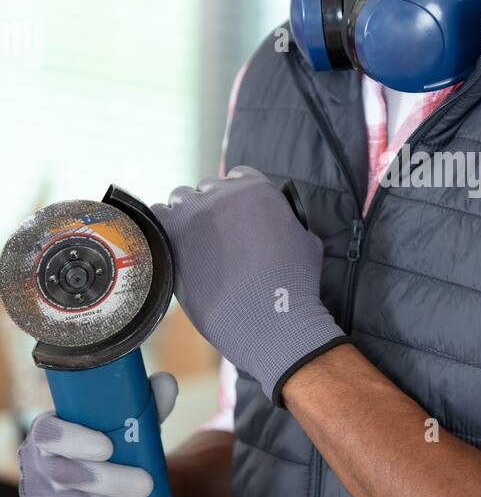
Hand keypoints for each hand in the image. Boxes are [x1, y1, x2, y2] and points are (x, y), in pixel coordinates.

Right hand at [18, 372, 176, 496]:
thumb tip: (166, 383)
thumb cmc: (117, 443)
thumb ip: (148, 403)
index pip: (48, 433)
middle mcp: (34, 466)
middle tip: (148, 484)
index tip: (108, 445)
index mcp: (48, 431)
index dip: (73, 440)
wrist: (106, 484)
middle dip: (110, 482)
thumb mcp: (130, 421)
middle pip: (66, 477)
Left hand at [151, 166, 347, 403]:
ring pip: (180, 199)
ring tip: (195, 245)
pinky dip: (164, 229)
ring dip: (186, 216)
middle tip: (218, 237)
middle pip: (207, 188)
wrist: (271, 319)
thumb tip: (280, 222)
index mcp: (258, 188)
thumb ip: (288, 221)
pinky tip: (175, 248)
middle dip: (212, 208)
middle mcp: (223, 193)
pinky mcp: (172, 235)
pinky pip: (157, 217)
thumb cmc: (294, 286)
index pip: (239, 177)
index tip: (236, 217)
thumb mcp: (306, 241)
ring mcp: (195, 212)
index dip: (237, 199)